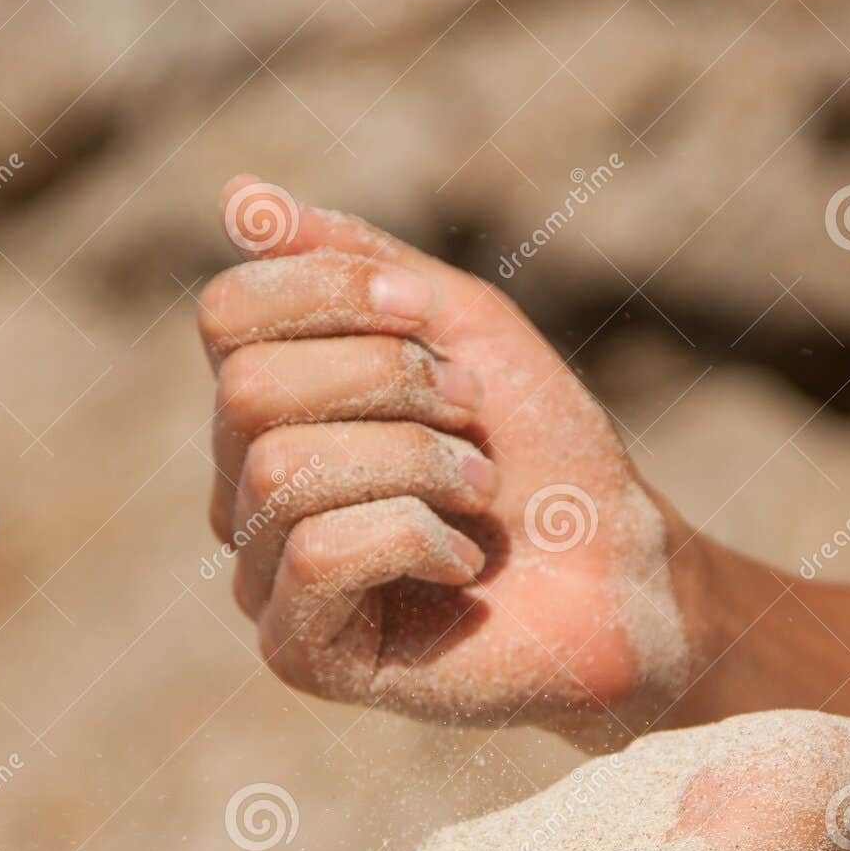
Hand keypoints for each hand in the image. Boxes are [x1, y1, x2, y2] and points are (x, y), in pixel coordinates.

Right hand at [198, 177, 704, 729]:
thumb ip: (351, 263)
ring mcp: (263, 577)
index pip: (226, 317)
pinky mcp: (298, 653)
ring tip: (478, 492)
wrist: (622, 574)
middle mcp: (245, 491)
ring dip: (416, 461)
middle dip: (386, 383)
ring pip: (281, 470)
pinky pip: (313, 555)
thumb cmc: (543, 453)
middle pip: (247, 390)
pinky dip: (413, 538)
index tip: (430, 316)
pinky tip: (460, 565)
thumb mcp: (458, 326)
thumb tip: (235, 196)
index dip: (331, 292)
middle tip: (471, 416)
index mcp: (271, 409)